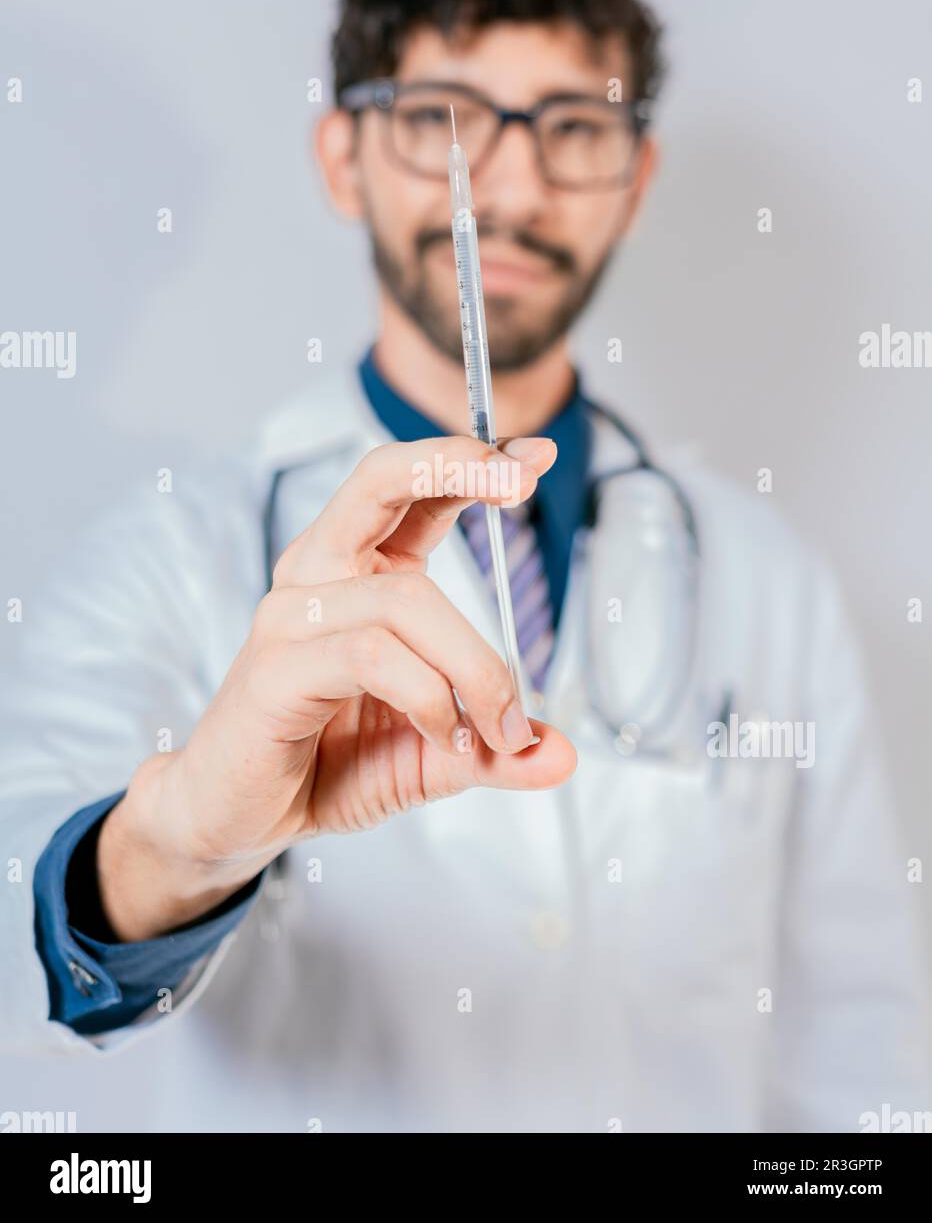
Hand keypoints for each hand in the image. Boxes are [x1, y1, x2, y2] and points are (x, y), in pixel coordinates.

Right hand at [100, 436, 576, 938]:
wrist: (238, 819)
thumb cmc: (324, 767)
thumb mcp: (433, 756)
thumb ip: (493, 748)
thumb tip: (560, 753)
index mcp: (356, 573)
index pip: (411, 491)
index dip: (471, 462)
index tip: (534, 457)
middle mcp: (319, 575)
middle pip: (380, 481)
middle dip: (457, 466)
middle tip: (522, 481)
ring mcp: (291, 616)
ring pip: (407, 598)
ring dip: (475, 666)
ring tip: (498, 730)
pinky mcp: (275, 666)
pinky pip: (372, 654)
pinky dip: (427, 695)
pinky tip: (443, 735)